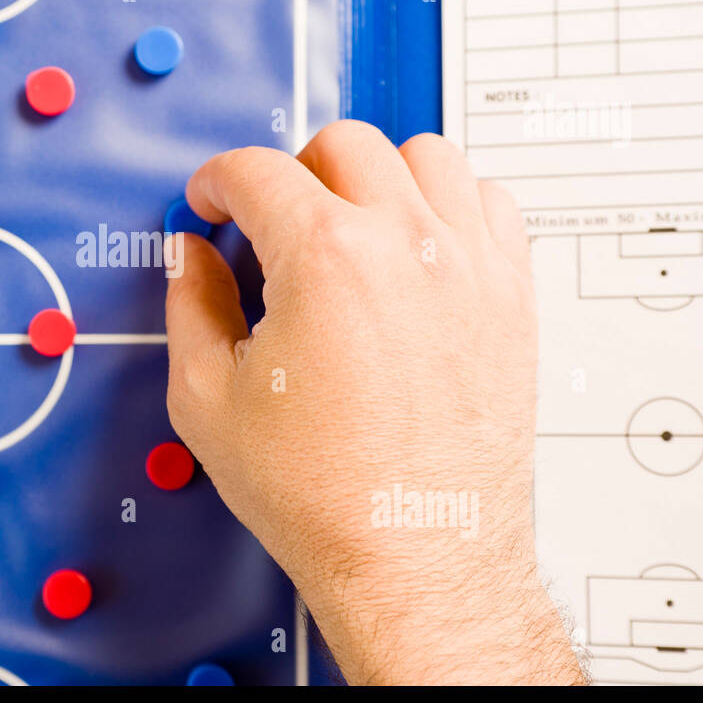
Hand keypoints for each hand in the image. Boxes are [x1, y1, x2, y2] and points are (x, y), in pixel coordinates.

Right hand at [165, 120, 582, 684]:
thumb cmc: (324, 496)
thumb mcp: (208, 401)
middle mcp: (406, 244)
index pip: (256, 171)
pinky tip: (419, 243)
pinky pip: (490, 200)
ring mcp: (469, 265)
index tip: (212, 200)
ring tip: (350, 221)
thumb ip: (190, 307)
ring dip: (375, 173)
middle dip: (291, 170)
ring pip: (424, 154)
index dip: (216, 180)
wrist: (415, 558)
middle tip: (273, 218)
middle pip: (341, 144)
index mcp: (324, 259)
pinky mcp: (511, 295)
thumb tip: (191, 258)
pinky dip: (448, 202)